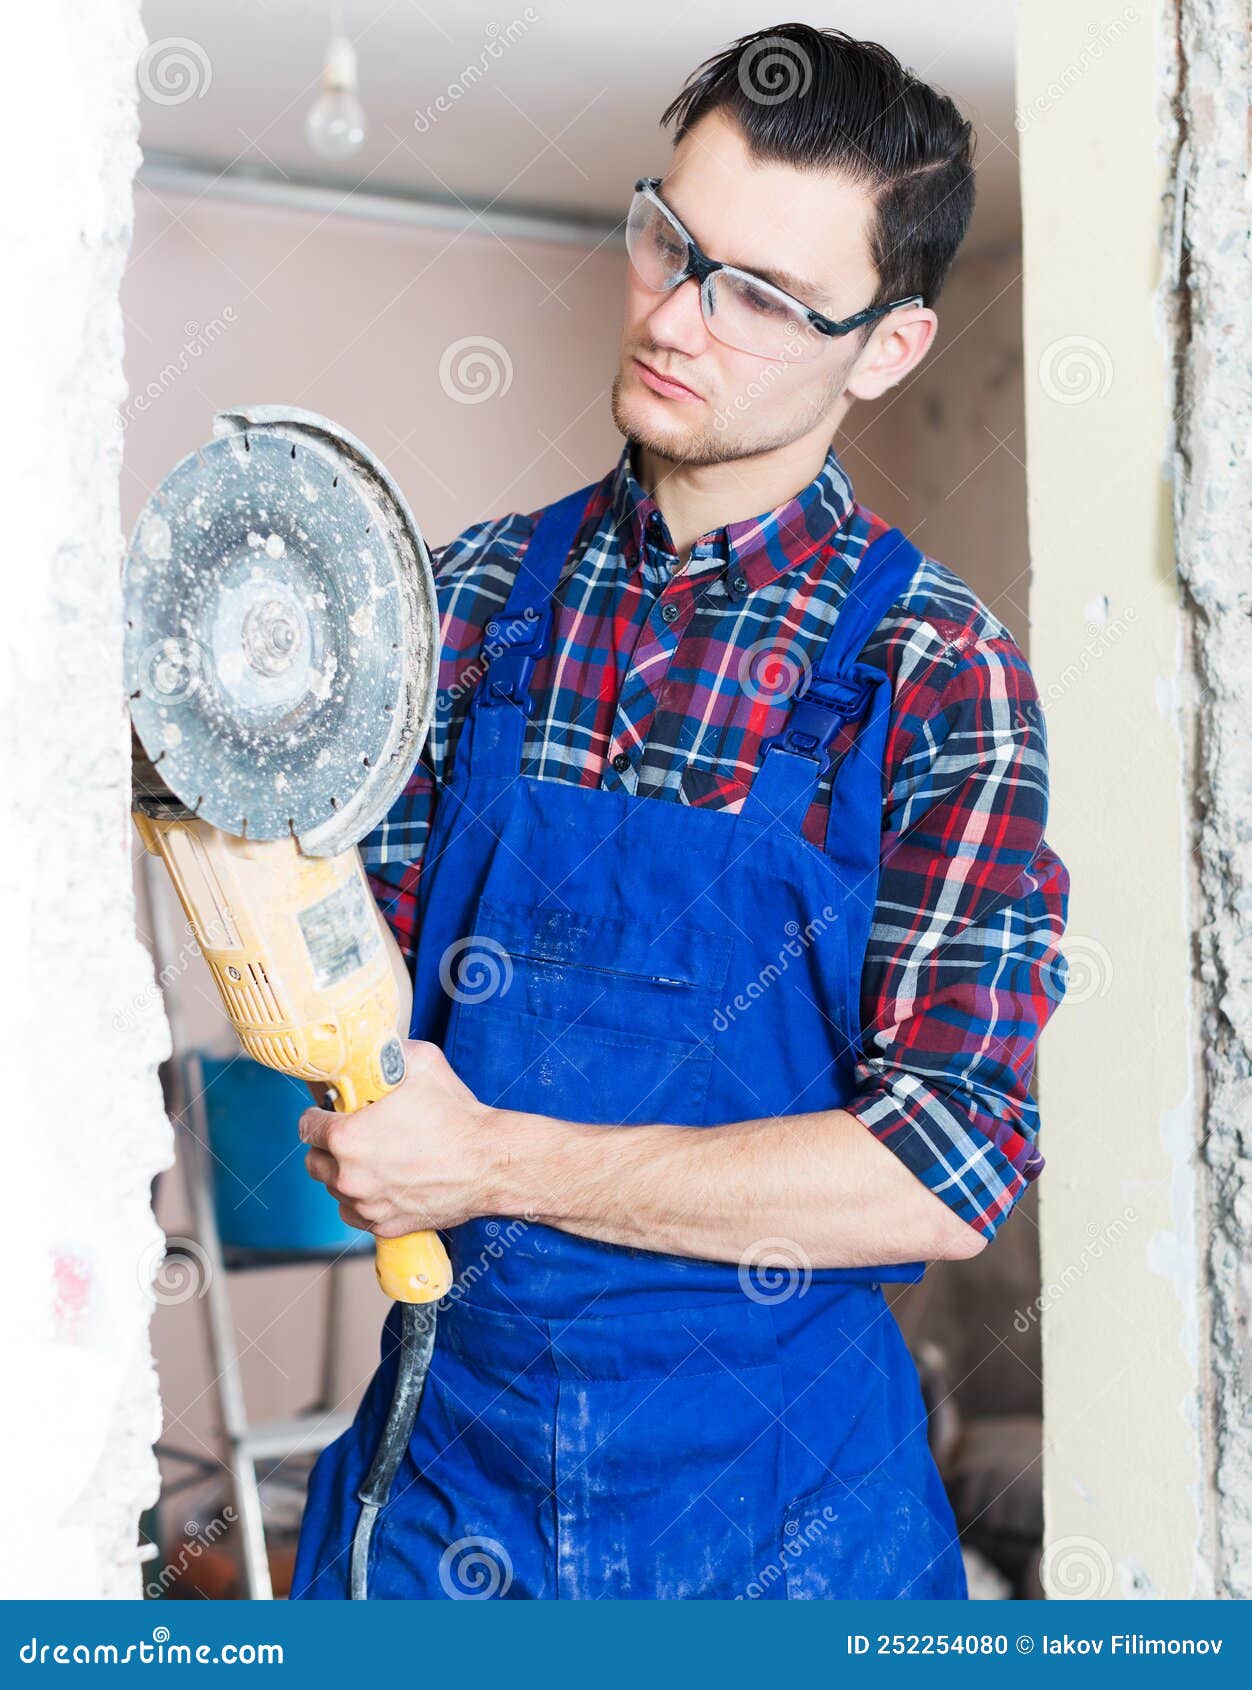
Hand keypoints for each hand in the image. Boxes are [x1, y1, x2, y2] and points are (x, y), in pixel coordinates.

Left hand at [299, 1040, 497, 1236]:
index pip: (307, 1126)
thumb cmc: (456, 1116)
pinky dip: (364, 1199)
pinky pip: (356, 1213)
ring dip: (345, 1173)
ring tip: (375, 1157)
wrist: (490, 1162)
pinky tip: (386, 1181)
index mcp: (347, 1138)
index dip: (318, 1114)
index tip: (330, 1112)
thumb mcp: (421, 1062)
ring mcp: (366, 1206)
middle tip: (354, 1134)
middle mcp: (349, 1177)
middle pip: (314, 1161)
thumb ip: (386, 1053)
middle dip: (329, 1146)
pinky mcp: (383, 1226)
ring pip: (334, 1189)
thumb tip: (372, 1048)